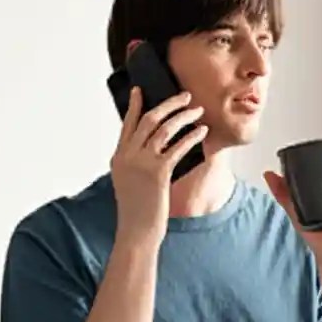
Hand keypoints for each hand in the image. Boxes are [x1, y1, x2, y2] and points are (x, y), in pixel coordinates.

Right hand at [111, 87, 207, 248]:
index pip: (127, 124)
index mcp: (119, 157)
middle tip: (185, 96)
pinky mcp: (158, 172)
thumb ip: (135, 163)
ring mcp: (142, 163)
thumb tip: (155, 146)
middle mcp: (128, 156)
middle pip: (149, 119)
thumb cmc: (137, 210)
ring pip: (164, 128)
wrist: (136, 231)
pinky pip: (178, 146)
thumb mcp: (129, 182)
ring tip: (197, 111)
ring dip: (184, 116)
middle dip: (169, 104)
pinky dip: (192, 136)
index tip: (140, 90)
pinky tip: (201, 131)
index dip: (135, 105)